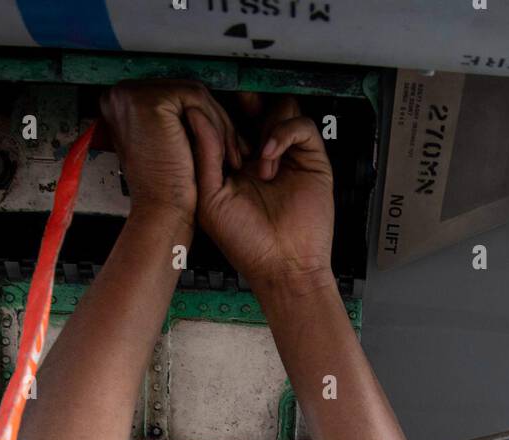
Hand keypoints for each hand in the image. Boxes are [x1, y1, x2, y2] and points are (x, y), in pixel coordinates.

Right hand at [98, 80, 245, 222]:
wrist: (160, 214)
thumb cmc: (164, 191)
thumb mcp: (162, 144)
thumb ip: (170, 120)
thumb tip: (193, 106)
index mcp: (119, 103)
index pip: (171, 98)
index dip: (200, 118)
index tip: (223, 141)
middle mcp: (120, 93)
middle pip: (183, 93)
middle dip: (215, 121)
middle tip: (236, 148)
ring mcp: (133, 94)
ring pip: (193, 94)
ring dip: (220, 125)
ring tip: (233, 154)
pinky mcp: (152, 101)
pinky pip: (197, 99)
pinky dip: (216, 123)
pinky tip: (224, 150)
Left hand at [185, 92, 334, 288]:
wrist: (281, 267)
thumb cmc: (246, 243)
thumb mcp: (210, 197)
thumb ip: (204, 154)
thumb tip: (196, 115)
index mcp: (238, 164)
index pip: (234, 121)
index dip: (225, 111)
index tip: (213, 107)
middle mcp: (264, 157)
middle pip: (261, 108)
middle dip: (248, 102)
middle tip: (238, 105)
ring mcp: (290, 157)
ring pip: (283, 110)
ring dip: (268, 124)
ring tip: (257, 158)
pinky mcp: (312, 161)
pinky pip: (303, 126)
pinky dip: (284, 133)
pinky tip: (270, 158)